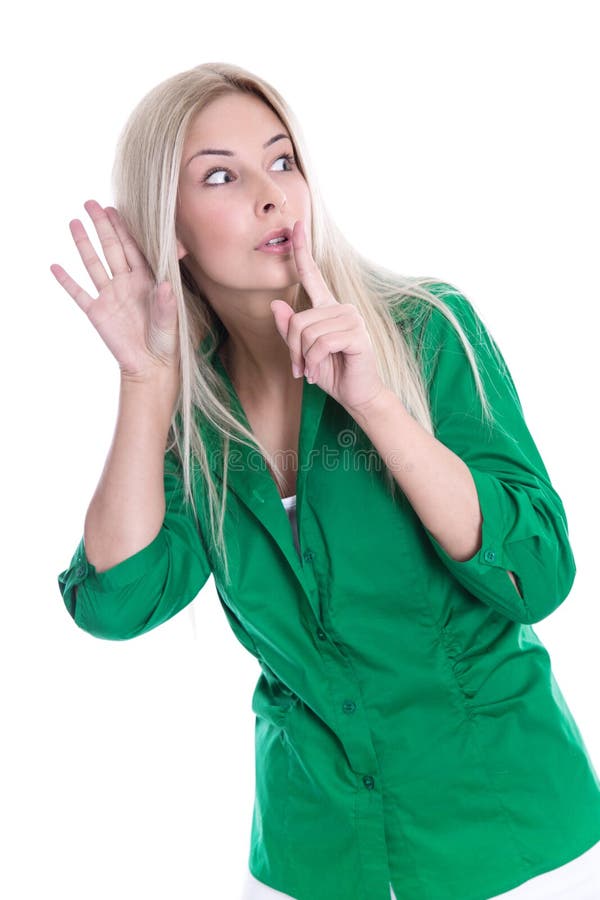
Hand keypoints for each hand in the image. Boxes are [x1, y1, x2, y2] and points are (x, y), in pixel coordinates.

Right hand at [50, 199, 179, 380]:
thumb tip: (167, 286)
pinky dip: (67, 281)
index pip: (132, 248)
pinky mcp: (97, 312)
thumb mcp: (170, 322)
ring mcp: (109, 296)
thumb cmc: (166, 342)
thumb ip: (166, 304)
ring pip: (94, 264)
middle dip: (102, 226)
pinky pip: (79, 293)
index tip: (114, 209)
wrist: (151, 365)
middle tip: (91, 204)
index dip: (123, 229)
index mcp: (145, 280)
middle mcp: (126, 283)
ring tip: (73, 223)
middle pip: (111, 248)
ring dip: (83, 244)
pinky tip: (56, 267)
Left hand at [270, 220, 384, 412]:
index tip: (296, 225)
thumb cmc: (331, 372)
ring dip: (303, 358)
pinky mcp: (357, 334)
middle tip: (299, 369)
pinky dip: (314, 361)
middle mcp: (340, 308)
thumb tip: (275, 304)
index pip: (312, 274)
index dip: (302, 250)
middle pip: (298, 319)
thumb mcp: (303, 353)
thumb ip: (290, 331)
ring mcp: (351, 319)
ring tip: (310, 372)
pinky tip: (318, 373)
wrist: (357, 395)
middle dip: (293, 349)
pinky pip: (321, 343)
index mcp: (327, 308)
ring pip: (307, 332)